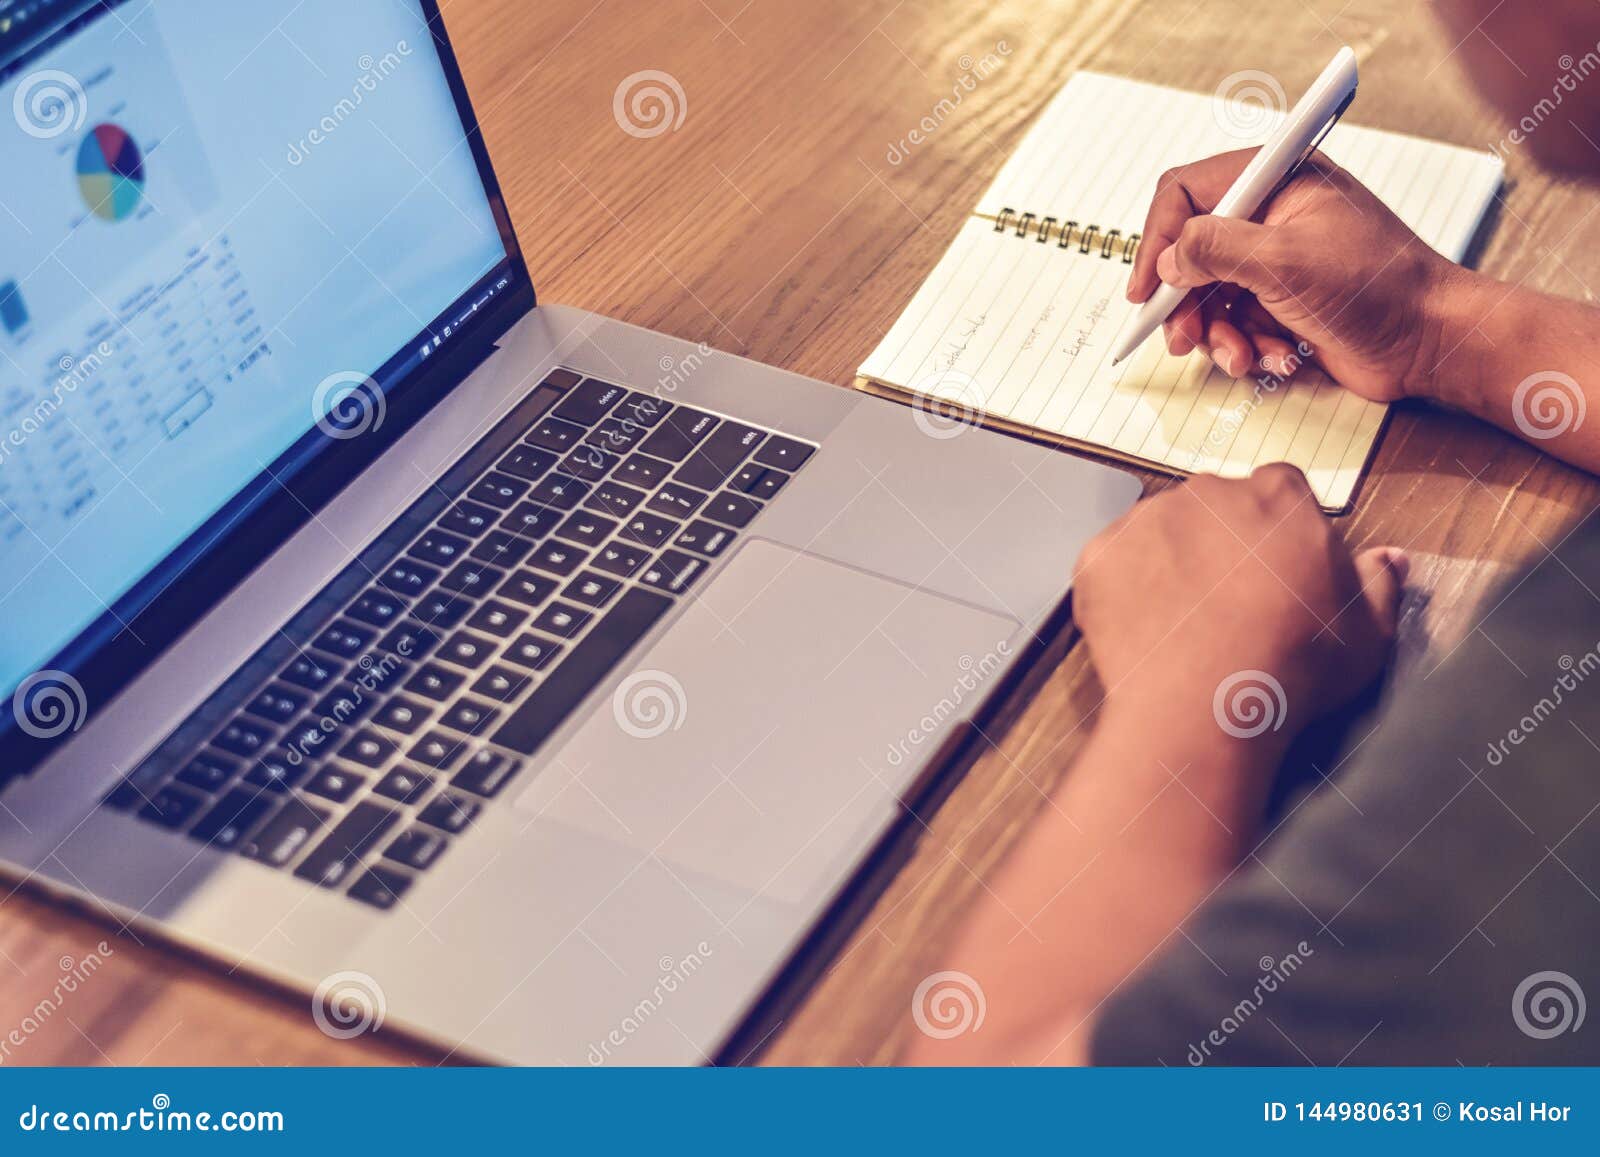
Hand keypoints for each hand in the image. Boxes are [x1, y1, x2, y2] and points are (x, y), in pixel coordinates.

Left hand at [1072, 467, 1405, 748]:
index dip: (1276, 534)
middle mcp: (1208, 492)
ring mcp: (1146, 520)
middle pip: (1214, 507)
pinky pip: (1112, 563)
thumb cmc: (1293, 669)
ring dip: (1169, 562)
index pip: (1279, 492)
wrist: (1205, 705)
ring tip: (1183, 623)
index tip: (1273, 573)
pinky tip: (1145, 629)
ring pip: (1160, 531)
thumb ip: (1379, 584)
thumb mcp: (1367, 634)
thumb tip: (1390, 559)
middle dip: (1220, 544)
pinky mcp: (1099, 555)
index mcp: (1278, 496)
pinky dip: (1123, 588)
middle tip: (1226, 603)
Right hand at [1128, 150, 1465, 401]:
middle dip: (1184, 302)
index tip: (1146, 288)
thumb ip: (1216, 249)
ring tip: (1240, 356)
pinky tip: (1277, 356)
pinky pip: (1235, 323)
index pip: (1187, 193)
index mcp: (1277, 180)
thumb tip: (1168, 258)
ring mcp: (1276, 260)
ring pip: (1208, 295)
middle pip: (1190, 252)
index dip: (1158, 239)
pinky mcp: (1282, 302)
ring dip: (1216, 334)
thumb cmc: (1380, 288)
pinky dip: (1246, 346)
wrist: (1431, 342)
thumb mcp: (1286, 262)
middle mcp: (1272, 215)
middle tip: (1182, 338)